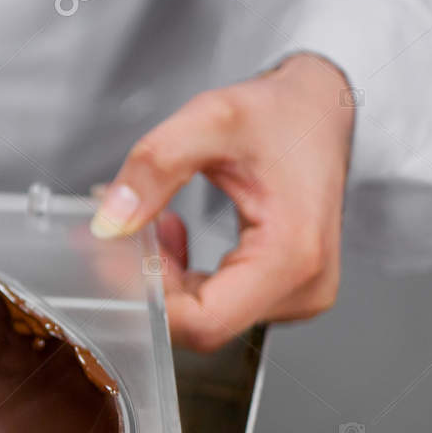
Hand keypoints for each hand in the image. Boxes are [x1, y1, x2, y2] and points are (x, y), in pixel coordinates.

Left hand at [90, 53, 352, 351]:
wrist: (321, 110)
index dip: (149, 301)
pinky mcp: (282, 292)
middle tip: (121, 236)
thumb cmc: (281, 114)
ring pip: (203, 316)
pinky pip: (216, 304)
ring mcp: (296, 296)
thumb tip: (110, 224)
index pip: (204, 322)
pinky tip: (172, 236)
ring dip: (164, 278)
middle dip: (150, 285)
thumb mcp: (210, 120)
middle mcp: (302, 289)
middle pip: (200, 322)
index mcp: (292, 257)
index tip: (115, 259)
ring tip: (151, 224)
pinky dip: (182, 276)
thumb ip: (155, 167)